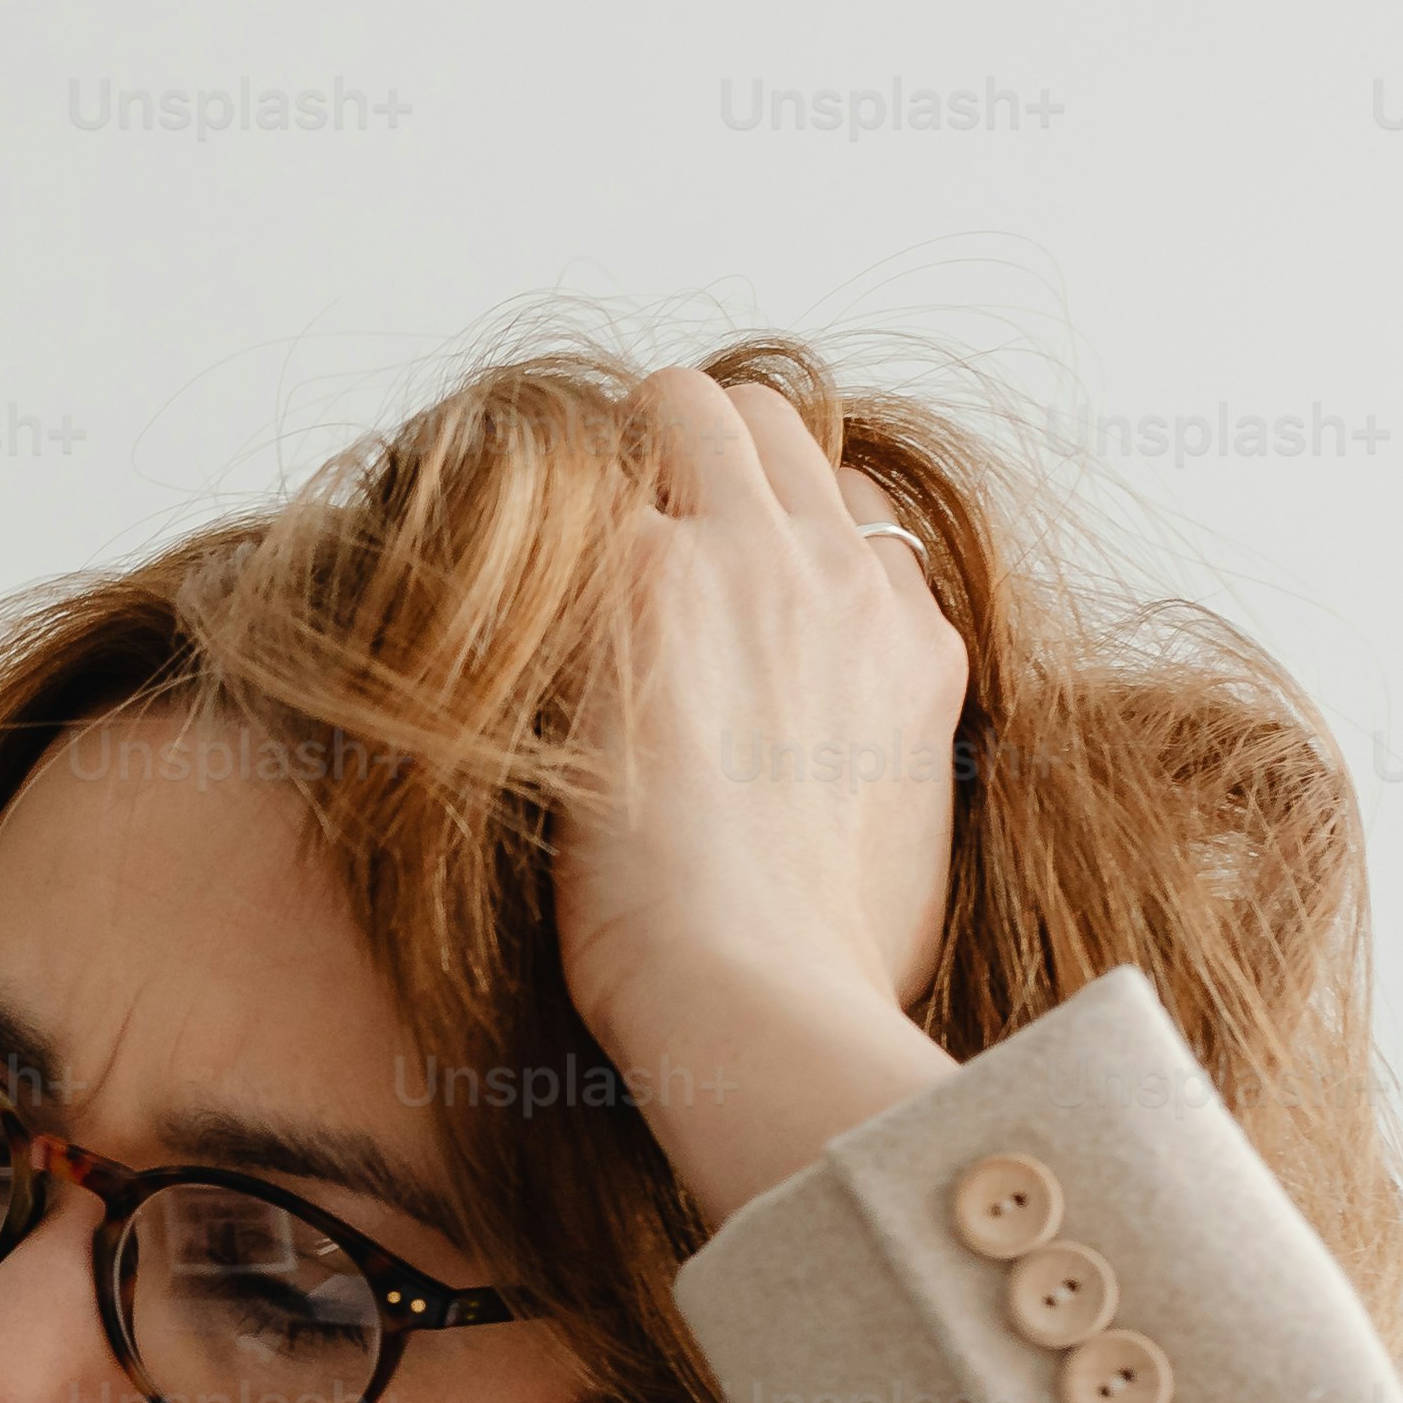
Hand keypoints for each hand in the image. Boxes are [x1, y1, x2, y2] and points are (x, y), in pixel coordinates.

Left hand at [556, 370, 968, 1224]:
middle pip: (775, 425)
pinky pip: (583, 476)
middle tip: (609, 535)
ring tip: (547, 538)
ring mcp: (754, 564)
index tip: (703, 596)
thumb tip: (842, 832)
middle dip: (691, 450)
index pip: (850, 518)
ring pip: (688, 404)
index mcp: (915, 651)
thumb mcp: (903, 871)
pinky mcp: (651, 581)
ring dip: (617, 448)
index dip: (770, 538)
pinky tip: (486, 591)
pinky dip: (531, 517)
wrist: (760, 998)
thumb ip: (876, 794)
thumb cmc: (819, 984)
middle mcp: (845, 584)